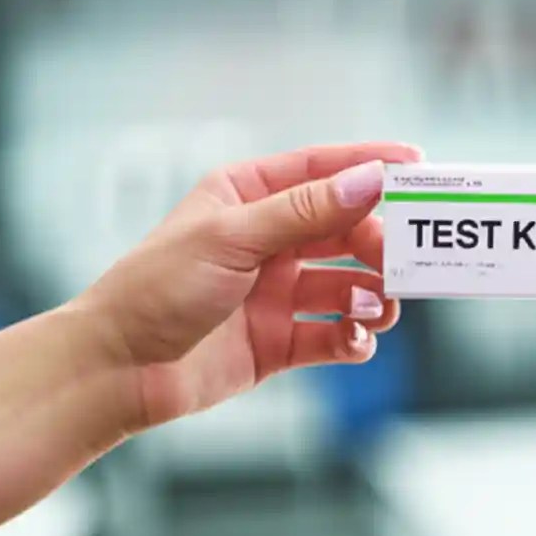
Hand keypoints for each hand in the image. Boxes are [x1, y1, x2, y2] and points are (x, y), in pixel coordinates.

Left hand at [77, 142, 421, 428]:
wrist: (118, 370)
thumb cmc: (156, 289)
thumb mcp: (232, 237)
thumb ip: (305, 211)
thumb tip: (368, 180)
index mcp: (249, 197)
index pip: (321, 171)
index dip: (369, 165)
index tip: (417, 166)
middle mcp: (269, 241)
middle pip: (345, 230)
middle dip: (378, 244)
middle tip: (401, 259)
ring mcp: (278, 291)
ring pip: (349, 285)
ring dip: (372, 295)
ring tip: (378, 307)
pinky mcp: (282, 340)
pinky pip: (335, 334)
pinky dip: (354, 337)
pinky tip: (354, 339)